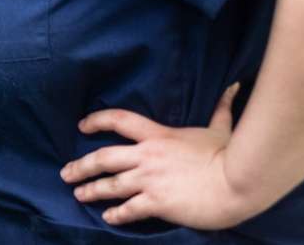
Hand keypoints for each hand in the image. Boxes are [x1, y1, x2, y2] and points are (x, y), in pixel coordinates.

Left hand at [60, 83, 260, 229]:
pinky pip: (130, 209)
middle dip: (81, 166)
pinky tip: (108, 217)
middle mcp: (147, 156)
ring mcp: (150, 180)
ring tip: (78, 194)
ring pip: (111, 185)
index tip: (82, 125)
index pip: (119, 120)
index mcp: (158, 135)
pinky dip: (116, 214)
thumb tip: (233, 86)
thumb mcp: (221, 127)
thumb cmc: (229, 155)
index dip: (97, 120)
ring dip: (92, 190)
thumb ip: (222, 107)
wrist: (237, 182)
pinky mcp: (158, 202)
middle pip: (104, 157)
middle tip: (66, 172)